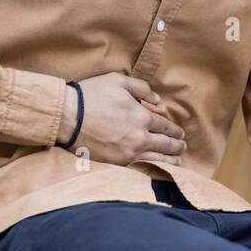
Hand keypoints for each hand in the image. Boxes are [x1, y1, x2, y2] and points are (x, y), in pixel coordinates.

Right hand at [60, 71, 186, 167]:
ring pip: (156, 160)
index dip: (175, 130)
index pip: (165, 126)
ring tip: (178, 164)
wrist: (67, 117)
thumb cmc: (91, 95)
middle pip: (165, 145)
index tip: (180, 133)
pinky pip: (140, 168)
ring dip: (170, 162)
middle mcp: (139, 137)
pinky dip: (152, 170)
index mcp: (142, 117)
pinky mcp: (116, 163)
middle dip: (177, 146)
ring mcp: (128, 152)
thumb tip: (158, 100)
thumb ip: (141, 88)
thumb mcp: (118, 81)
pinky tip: (156, 170)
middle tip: (183, 147)